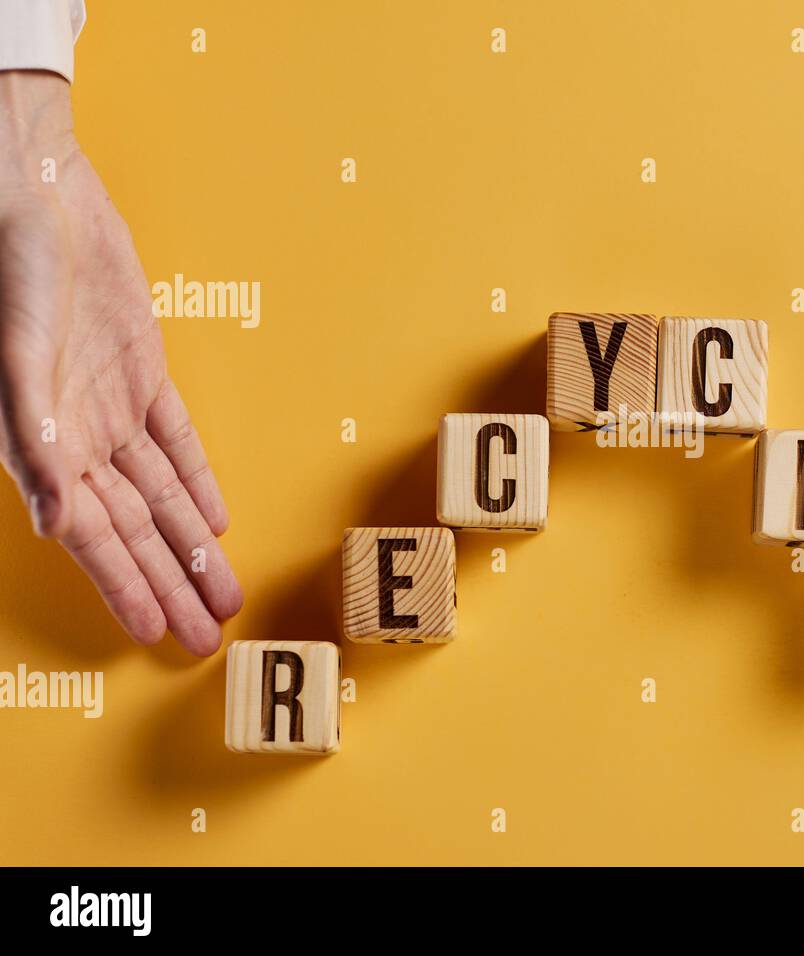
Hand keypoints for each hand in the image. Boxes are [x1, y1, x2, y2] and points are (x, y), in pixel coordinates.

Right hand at [0, 71, 240, 655]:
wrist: (37, 198)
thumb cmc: (14, 277)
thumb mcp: (18, 367)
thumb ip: (38, 448)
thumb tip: (59, 523)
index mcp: (44, 448)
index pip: (97, 539)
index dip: (126, 587)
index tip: (156, 632)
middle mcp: (80, 439)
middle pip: (137, 530)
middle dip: (171, 584)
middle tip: (205, 634)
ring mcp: (113, 408)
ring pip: (163, 496)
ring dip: (192, 545)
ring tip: (220, 591)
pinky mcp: (142, 373)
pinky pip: (176, 442)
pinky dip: (197, 480)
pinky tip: (215, 518)